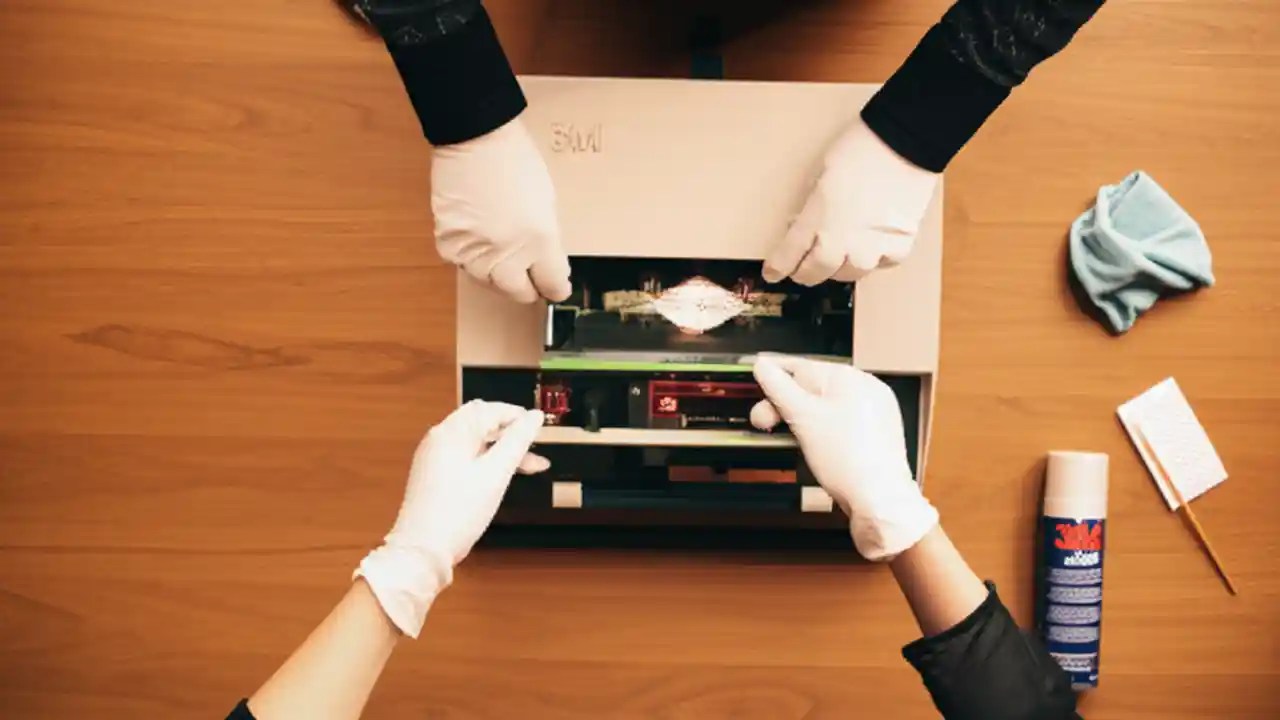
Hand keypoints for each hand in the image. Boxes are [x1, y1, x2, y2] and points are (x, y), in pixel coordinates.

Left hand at [355, 401, 546, 636]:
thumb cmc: (457, 513)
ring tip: (530, 467)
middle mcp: (438, 439)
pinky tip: (502, 478)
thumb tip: (534, 417)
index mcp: (451, 433)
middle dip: (511, 434)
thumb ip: (517, 442)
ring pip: (475, 442)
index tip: (540, 427)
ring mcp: (433, 458)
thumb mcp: (496, 474)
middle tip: (536, 448)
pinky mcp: (433, 475)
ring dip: (502, 450)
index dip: (517, 416)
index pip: (489, 409)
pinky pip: (464, 458)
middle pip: (481, 424)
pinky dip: (486, 462)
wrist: (422, 551)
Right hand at [431, 117, 571, 303]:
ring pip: (491, 284)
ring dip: (500, 274)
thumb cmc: (515, 162)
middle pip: (520, 294)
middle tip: (530, 273)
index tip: (556, 284)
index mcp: (539, 242)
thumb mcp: (547, 205)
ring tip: (502, 247)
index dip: (556, 286)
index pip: (553, 286)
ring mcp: (474, 254)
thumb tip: (548, 270)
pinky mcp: (449, 248)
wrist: (474, 138)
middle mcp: (507, 255)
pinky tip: (481, 237)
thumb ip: (547, 244)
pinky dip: (474, 258)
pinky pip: (466, 266)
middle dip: (528, 285)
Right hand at [750, 356, 937, 560]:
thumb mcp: (803, 418)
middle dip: (784, 405)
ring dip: (801, 421)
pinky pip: (839, 425)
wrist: (879, 502)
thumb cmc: (846, 459)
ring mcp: (873, 414)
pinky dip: (821, 433)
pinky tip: (813, 447)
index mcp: (851, 378)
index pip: (801, 367)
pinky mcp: (874, 437)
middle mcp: (866, 390)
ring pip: (824, 409)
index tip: (753, 378)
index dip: (773, 376)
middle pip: (812, 389)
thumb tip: (762, 365)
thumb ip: (779, 388)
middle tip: (763, 422)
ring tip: (790, 438)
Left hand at [763, 119, 938, 285]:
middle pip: (818, 274)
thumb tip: (802, 225)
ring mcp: (874, 247)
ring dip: (840, 267)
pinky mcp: (901, 245)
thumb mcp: (819, 174)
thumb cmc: (858, 149)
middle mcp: (843, 241)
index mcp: (817, 219)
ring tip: (839, 255)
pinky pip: (882, 264)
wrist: (904, 141)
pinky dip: (874, 258)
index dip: (777, 268)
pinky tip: (872, 246)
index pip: (789, 256)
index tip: (772, 273)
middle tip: (804, 268)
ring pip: (850, 274)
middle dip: (806, 272)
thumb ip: (810, 207)